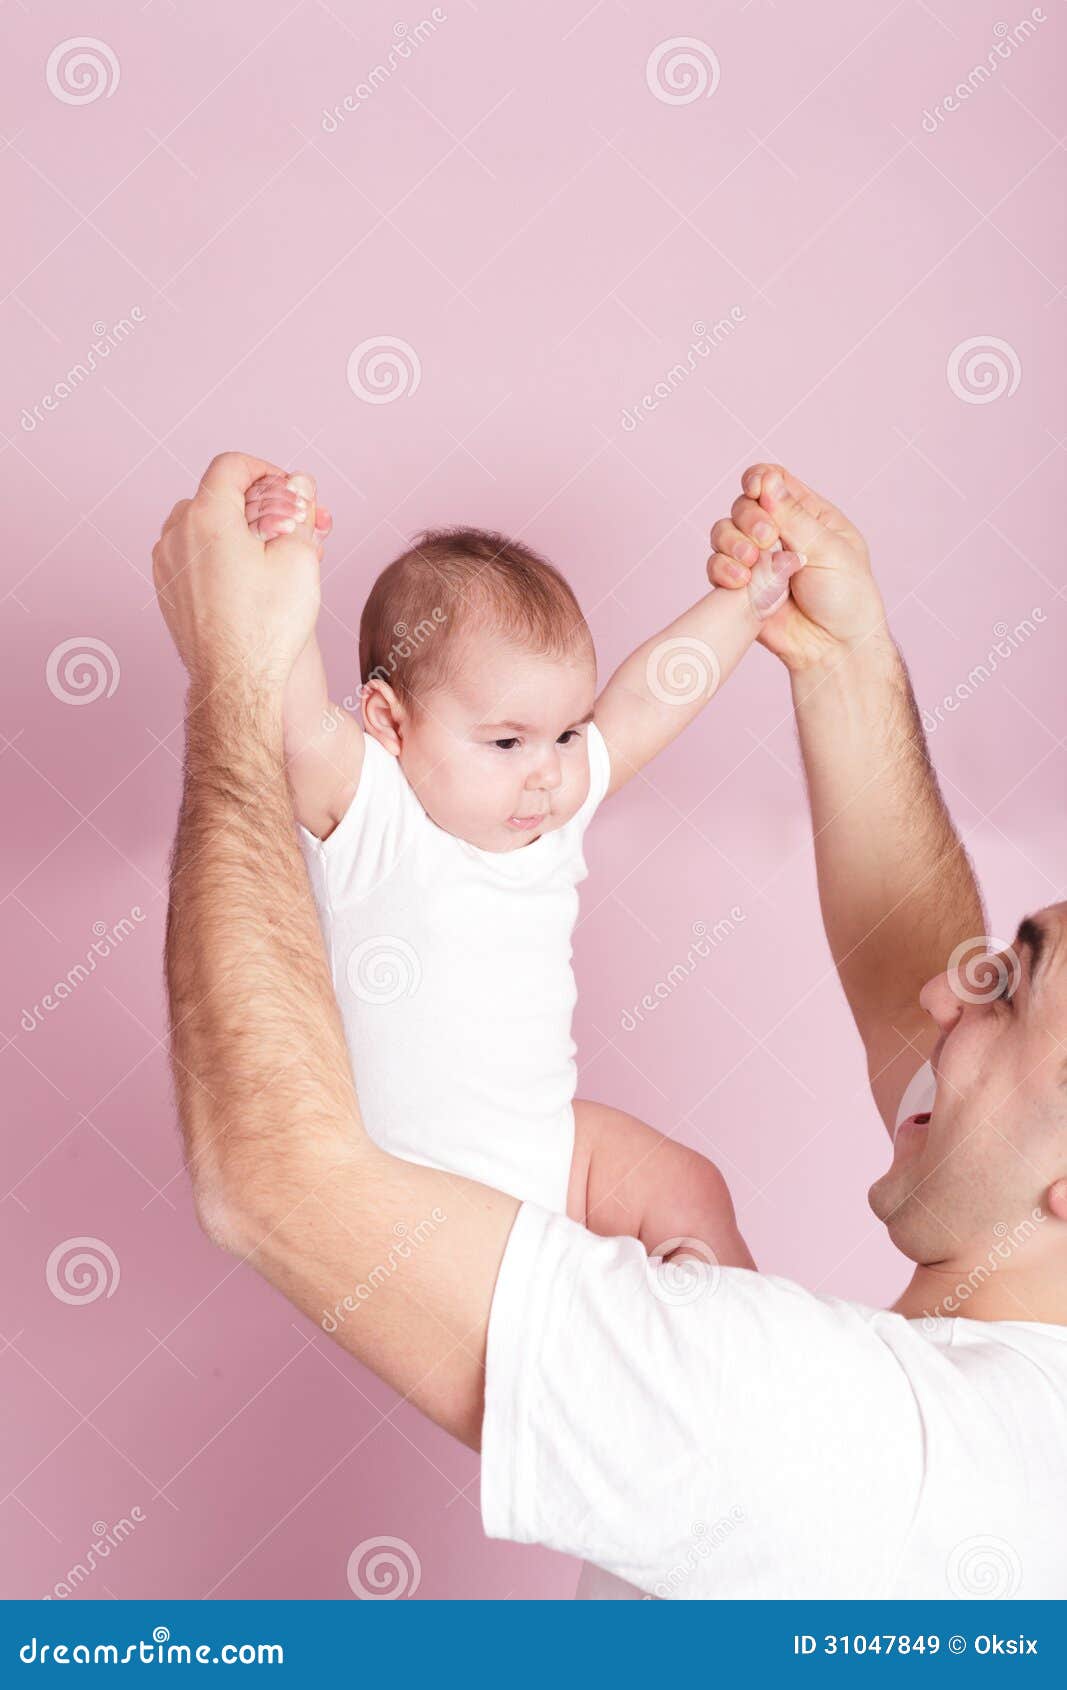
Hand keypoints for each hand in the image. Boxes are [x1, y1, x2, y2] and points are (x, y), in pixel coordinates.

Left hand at [153, 452, 322, 691]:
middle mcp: (177, 534)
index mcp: (208, 517)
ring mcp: (167, 563)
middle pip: (218, 494)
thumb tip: (299, 483)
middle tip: (294, 526)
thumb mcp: (300, 559)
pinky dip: (220, 552)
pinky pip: (193, 554)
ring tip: (275, 553)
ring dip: (239, 528)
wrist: (235, 683)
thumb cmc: (268, 627)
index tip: (288, 491)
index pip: (232, 466)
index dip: (266, 471)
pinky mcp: (167, 588)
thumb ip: (299, 510)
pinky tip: (251, 577)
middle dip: (259, 504)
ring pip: (203, 524)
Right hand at [707, 463, 886, 671]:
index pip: (773, 481)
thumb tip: (768, 481)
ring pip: (723, 533)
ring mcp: (757, 560)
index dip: (758, 480)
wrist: (833, 648)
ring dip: (732, 543)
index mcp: (808, 515)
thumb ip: (795, 518)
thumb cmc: (847, 598)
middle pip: (743, 505)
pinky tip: (740, 581)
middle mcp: (779, 533)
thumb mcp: (830, 551)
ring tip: (752, 563)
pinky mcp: (741, 587)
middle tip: (766, 539)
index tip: (756, 490)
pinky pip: (717, 567)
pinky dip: (722, 569)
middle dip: (748, 519)